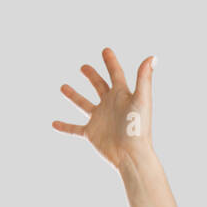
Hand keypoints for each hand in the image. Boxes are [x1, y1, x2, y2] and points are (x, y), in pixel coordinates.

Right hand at [52, 47, 154, 169]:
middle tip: (83, 67)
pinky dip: (65, 126)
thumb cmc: (138, 129)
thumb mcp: (141, 100)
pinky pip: (75, 129)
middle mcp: (110, 106)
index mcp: (122, 96)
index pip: (116, 74)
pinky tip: (54, 124)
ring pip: (84, 104)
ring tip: (63, 87)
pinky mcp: (92, 133)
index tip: (106, 50)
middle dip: (92, 76)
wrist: (132, 155)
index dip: (111, 62)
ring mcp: (100, 119)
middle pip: (100, 86)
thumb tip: (152, 57)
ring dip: (74, 96)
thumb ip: (144, 78)